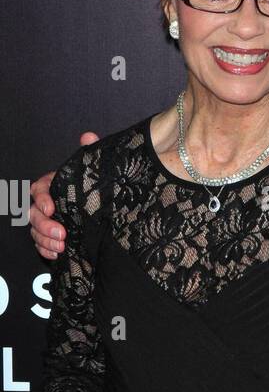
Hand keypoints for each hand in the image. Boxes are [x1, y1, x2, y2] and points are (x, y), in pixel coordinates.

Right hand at [29, 131, 99, 258]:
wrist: (112, 215)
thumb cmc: (98, 189)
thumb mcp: (96, 172)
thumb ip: (90, 154)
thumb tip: (88, 137)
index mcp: (55, 186)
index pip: (39, 189)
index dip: (41, 198)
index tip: (51, 208)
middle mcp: (49, 204)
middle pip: (34, 214)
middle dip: (45, 225)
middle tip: (61, 232)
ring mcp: (50, 222)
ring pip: (36, 231)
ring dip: (46, 240)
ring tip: (62, 246)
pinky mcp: (54, 238)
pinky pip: (42, 245)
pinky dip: (47, 250)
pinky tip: (58, 253)